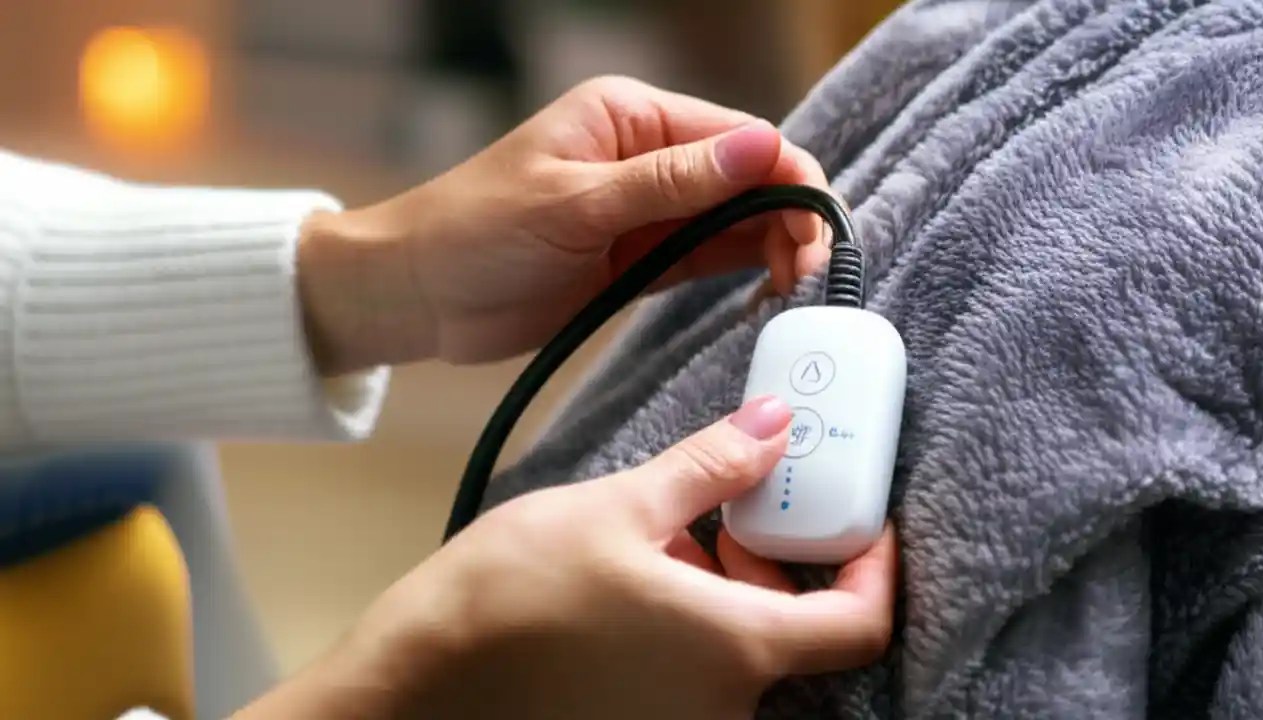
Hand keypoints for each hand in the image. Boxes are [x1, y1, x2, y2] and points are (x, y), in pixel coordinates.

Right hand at [235, 396, 895, 719]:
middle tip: (732, 512)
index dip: (874, 565)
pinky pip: (698, 675)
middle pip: (799, 633)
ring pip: (742, 649)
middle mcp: (722, 706)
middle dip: (781, 564)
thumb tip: (776, 425)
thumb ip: (712, 468)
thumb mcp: (620, 507)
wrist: (421, 681)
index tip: (855, 520)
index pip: (860, 621)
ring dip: (730, 588)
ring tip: (669, 535)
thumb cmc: (513, 593)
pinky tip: (637, 581)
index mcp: (735, 649)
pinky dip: (695, 624)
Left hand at [298, 75, 832, 372]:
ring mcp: (646, 211)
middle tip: (806, 275)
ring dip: (773, 249)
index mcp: (630, 117)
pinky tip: (767, 293)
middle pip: (746, 179)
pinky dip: (742, 274)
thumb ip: (672, 182)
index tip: (814, 229)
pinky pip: (707, 259)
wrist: (415, 295)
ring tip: (793, 291)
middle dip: (788, 218)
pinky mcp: (639, 260)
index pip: (736, 135)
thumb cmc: (474, 231)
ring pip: (734, 221)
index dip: (786, 176)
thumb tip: (765, 148)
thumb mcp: (575, 204)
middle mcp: (647, 156)